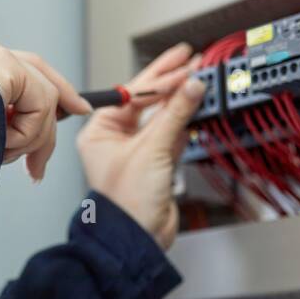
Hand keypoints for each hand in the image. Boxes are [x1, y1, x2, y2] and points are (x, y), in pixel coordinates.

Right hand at [0, 35, 90, 180]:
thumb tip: (35, 138)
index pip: (20, 69)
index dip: (53, 89)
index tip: (75, 110)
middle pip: (39, 76)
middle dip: (58, 113)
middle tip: (52, 154)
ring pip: (42, 98)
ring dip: (29, 139)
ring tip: (2, 155)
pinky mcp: (6, 64)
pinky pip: (40, 104)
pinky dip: (26, 134)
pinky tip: (3, 141)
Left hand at [75, 43, 205, 249]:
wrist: (140, 237)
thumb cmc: (127, 201)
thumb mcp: (151, 149)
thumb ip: (174, 114)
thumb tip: (191, 85)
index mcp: (100, 131)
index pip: (131, 93)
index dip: (158, 76)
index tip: (179, 61)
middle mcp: (116, 138)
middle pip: (146, 101)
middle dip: (170, 83)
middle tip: (191, 62)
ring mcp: (137, 150)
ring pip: (161, 116)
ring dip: (180, 100)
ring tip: (199, 79)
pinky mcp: (155, 162)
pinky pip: (171, 134)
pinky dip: (184, 121)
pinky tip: (196, 106)